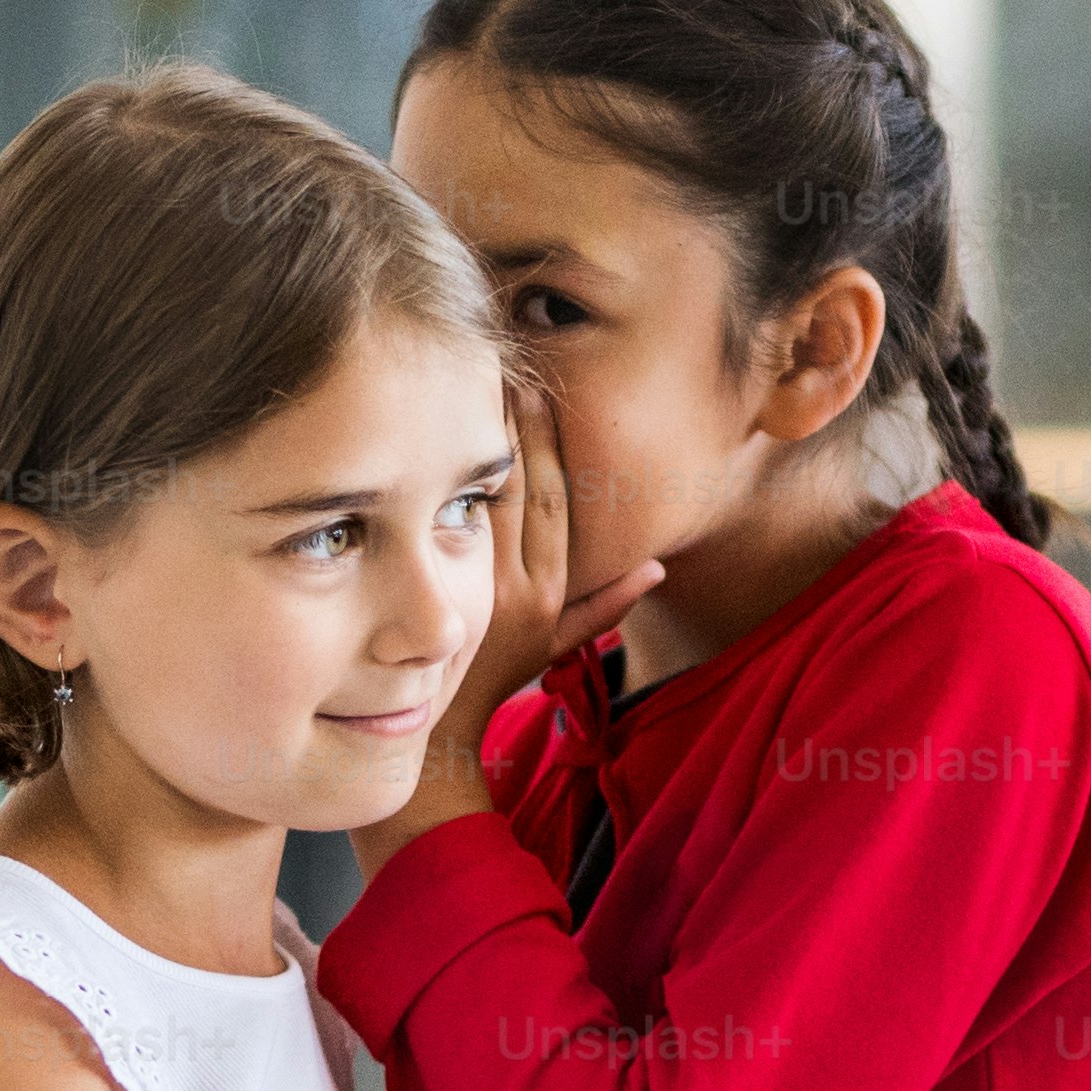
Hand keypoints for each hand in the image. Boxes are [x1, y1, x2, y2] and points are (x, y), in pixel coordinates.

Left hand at [371, 375, 657, 869]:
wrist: (435, 728)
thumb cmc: (492, 682)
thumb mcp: (553, 649)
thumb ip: (603, 611)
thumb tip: (655, 571)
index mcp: (550, 592)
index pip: (560, 500)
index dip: (554, 442)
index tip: (542, 388)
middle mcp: (520, 584)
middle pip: (527, 486)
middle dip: (521, 424)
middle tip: (509, 362)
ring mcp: (478, 583)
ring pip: (490, 495)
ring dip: (484, 437)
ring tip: (474, 376)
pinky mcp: (442, 584)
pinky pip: (450, 516)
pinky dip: (449, 473)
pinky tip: (437, 429)